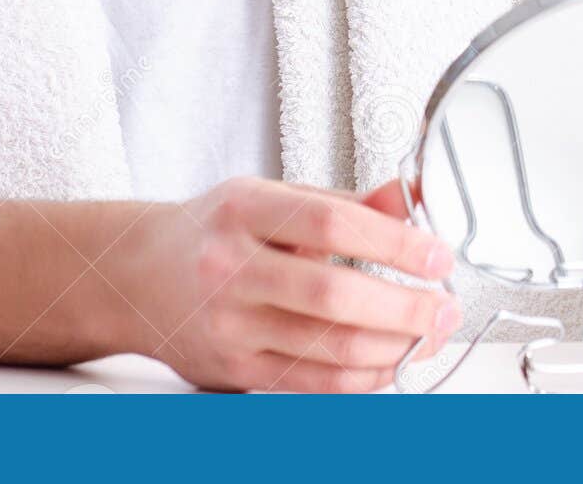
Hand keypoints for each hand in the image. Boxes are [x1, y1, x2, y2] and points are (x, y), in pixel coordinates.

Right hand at [118, 175, 461, 391]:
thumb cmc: (215, 230)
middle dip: (405, 307)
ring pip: (329, 350)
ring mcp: (230, 324)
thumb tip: (410, 197)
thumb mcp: (271, 196)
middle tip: (444, 305)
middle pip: (334, 296)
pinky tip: (389, 361)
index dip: (393, 241)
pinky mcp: (235, 370)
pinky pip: (313, 386)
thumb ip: (343, 202)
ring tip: (428, 334)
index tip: (435, 253)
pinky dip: (363, 379)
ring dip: (395, 348)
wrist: (138, 276)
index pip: (331, 223)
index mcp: (244, 208)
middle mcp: (231, 266)